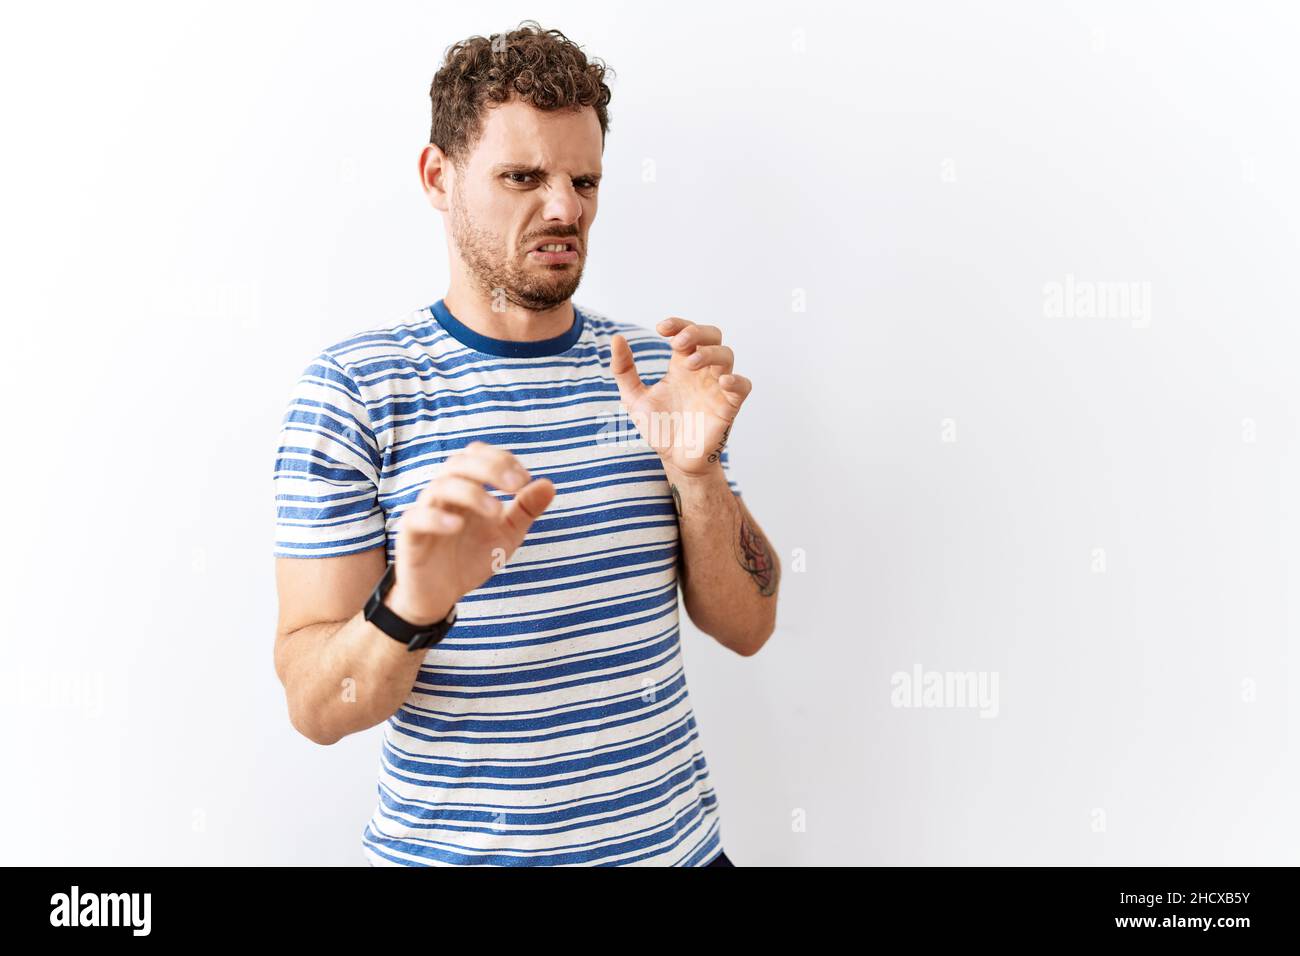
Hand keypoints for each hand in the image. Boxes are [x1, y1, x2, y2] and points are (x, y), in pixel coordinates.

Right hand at [389, 441, 555, 623]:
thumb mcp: (507, 534)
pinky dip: (437, 518)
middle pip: (459, 462)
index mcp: (466, 487)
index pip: (477, 454)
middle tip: (516, 485)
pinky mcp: (410, 536)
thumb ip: (526, 509)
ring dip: (472, 492)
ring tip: (496, 511)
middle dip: (490, 468)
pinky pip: (416, 518)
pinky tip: (457, 526)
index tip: (524, 479)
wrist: (441, 594)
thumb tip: (549, 484)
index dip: (502, 459)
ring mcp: (425, 512)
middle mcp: (444, 493)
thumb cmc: (470, 557)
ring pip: (441, 485)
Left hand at [610, 317, 752, 477]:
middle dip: (697, 332)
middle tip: (677, 343)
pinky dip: (736, 380)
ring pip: (727, 355)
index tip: (661, 328)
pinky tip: (722, 382)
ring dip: (710, 353)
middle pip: (712, 335)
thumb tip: (617, 339)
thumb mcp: (634, 398)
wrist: (674, 460)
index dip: (678, 324)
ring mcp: (717, 388)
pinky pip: (743, 386)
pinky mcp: (728, 407)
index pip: (686, 333)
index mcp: (681, 366)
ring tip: (691, 363)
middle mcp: (702, 372)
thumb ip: (624, 370)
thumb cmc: (659, 427)